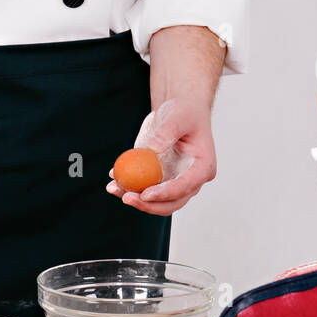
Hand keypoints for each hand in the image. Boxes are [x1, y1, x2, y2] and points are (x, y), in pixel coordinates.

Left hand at [106, 97, 216, 215]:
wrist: (179, 112)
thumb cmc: (184, 112)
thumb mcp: (179, 116)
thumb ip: (168, 131)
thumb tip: (154, 148)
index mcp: (203, 167)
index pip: (185, 186)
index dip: (166, 193)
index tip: (145, 194)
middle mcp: (191, 180)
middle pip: (172, 202)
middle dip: (148, 204)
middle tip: (126, 197)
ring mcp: (175, 181)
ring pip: (157, 201)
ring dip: (135, 199)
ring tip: (112, 188)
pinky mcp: (160, 178)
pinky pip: (145, 189)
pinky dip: (129, 187)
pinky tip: (113, 181)